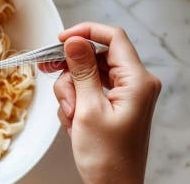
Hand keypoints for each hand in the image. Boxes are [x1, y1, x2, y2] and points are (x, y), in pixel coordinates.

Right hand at [39, 22, 160, 183]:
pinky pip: (90, 90)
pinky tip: (74, 120)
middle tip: (51, 76)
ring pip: (89, 74)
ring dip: (72, 90)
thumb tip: (74, 41)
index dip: (85, 32)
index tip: (61, 39)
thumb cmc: (107, 158)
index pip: (113, 38)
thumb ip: (82, 71)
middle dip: (72, 70)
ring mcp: (126, 95)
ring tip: (71, 114)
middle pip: (97, 56)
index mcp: (138, 81)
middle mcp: (136, 83)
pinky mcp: (116, 105)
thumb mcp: (88, 110)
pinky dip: (77, 101)